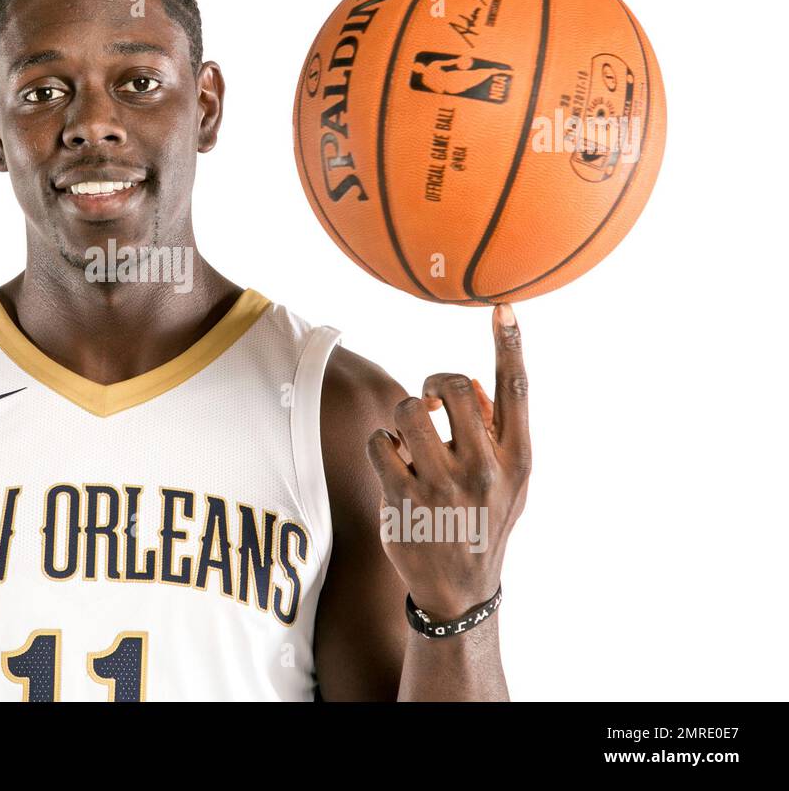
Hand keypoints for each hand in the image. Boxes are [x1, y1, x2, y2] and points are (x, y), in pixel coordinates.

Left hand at [366, 303, 531, 621]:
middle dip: (436, 383)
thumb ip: (498, 434)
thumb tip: (468, 387)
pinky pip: (379, 441)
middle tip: (431, 398)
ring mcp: (443, 485)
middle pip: (456, 387)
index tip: (502, 308)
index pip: (516, 389)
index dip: (509, 344)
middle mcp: (485, 469)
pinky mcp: (403, 498)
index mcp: (519, 459)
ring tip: (410, 439)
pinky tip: (393, 464)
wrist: (461, 591)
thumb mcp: (512, 484)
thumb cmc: (484, 522)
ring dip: (404, 417)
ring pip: (408, 410)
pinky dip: (381, 445)